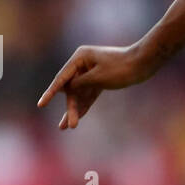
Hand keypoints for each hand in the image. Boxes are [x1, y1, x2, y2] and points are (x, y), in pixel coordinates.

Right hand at [37, 43, 158, 128]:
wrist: (144, 63)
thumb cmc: (122, 68)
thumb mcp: (98, 78)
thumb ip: (80, 84)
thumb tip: (68, 88)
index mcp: (80, 57)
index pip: (62, 78)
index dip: (50, 93)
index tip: (41, 104)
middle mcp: (82, 63)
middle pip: (71, 89)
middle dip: (69, 108)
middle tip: (66, 127)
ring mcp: (90, 72)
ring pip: (80, 94)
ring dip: (75, 109)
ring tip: (68, 127)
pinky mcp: (99, 80)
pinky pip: (89, 95)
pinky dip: (85, 105)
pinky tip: (77, 118)